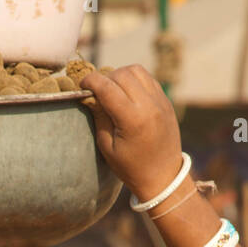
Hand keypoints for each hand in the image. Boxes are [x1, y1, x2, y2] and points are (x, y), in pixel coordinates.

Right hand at [81, 65, 182, 201]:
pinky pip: (147, 78)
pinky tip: (126, 93)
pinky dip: (133, 79)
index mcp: (133, 119)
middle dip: (104, 78)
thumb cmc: (131, 166)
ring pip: (136, 70)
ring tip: (112, 90)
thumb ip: (99, 117)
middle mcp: (149, 105)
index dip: (90, 81)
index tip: (82, 86)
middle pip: (121, 74)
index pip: (107, 87)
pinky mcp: (165, 100)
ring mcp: (160, 101)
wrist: (163, 176)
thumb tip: (90, 95)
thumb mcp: (107, 147)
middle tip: (97, 92)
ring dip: (119, 75)